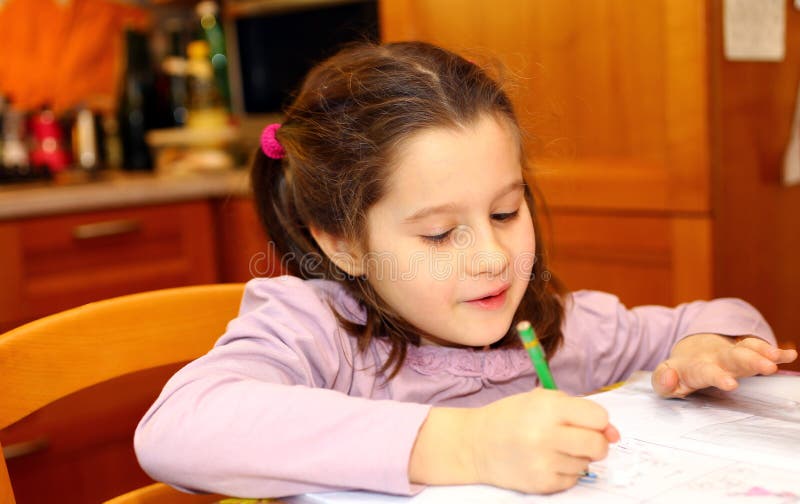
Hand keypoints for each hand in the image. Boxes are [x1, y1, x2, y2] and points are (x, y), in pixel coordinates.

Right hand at [467, 388, 618, 493]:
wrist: (477, 444)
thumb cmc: (512, 417)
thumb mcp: (541, 400)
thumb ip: (580, 410)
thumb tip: (615, 434)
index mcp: (548, 408)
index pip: (599, 417)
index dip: (597, 420)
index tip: (585, 421)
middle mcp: (546, 435)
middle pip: (599, 445)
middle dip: (595, 442)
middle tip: (578, 438)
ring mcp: (544, 462)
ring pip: (587, 464)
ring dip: (577, 456)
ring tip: (552, 448)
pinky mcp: (542, 483)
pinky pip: (573, 480)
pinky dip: (565, 471)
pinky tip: (546, 461)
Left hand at [652, 334, 797, 397]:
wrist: (689, 348)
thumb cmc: (678, 371)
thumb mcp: (664, 379)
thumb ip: (662, 382)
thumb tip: (670, 377)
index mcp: (696, 366)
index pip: (707, 371)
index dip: (718, 377)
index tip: (731, 385)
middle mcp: (716, 357)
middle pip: (734, 357)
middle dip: (750, 361)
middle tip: (766, 368)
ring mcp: (732, 353)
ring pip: (749, 350)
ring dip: (764, 353)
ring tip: (779, 358)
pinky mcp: (743, 351)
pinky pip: (759, 348)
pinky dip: (774, 352)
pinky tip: (789, 355)